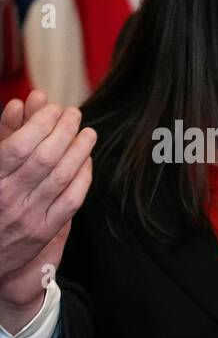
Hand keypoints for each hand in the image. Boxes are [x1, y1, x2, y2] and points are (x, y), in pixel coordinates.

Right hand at [0, 92, 94, 330]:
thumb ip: (3, 139)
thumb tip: (19, 106)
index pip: (19, 145)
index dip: (40, 123)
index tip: (52, 108)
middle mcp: (9, 197)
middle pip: (45, 157)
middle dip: (64, 131)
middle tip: (74, 114)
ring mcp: (28, 215)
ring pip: (62, 177)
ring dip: (79, 151)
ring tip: (88, 133)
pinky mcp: (43, 231)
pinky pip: (71, 200)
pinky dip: (82, 178)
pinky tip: (86, 162)